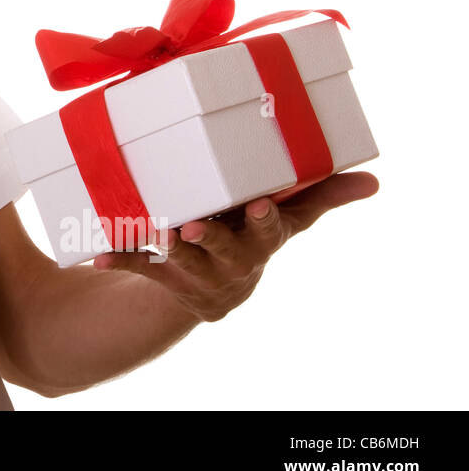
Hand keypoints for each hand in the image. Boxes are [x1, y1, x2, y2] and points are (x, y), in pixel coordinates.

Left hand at [91, 171, 379, 321]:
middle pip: (225, 251)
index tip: (260, 205)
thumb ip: (322, 196)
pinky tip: (99, 252)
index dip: (265, 220)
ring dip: (168, 250)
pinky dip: (120, 258)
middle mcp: (232, 261)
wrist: (212, 290)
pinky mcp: (165, 278)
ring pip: (183, 263)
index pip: (271, 231)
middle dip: (211, 240)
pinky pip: (140, 269)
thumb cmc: (251, 235)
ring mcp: (198, 273)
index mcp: (261, 240)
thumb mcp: (287, 218)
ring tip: (157, 233)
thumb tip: (372, 180)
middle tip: (194, 225)